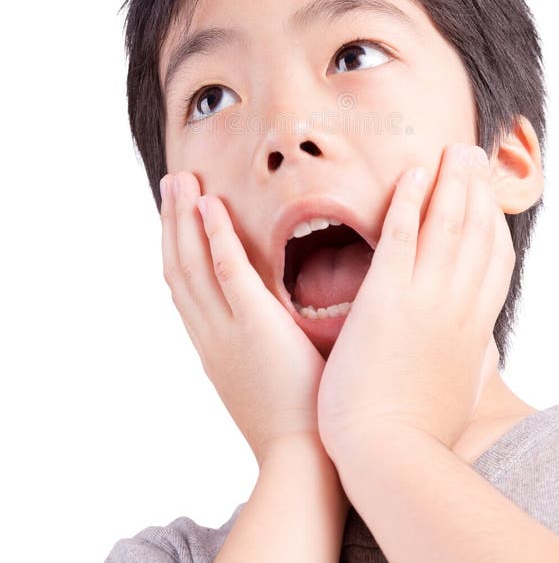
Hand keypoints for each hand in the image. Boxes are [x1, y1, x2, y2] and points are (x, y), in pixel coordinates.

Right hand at [160, 171, 328, 466]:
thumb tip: (282, 322)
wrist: (303, 462)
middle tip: (171, 183)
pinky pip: (228, 269)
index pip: (187, 289)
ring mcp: (227, 330)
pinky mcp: (254, 324)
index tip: (179, 218)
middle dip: (172, 223)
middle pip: (179, 269)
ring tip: (180, 181)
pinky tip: (209, 204)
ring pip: (193, 263)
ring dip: (184, 218)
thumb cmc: (299, 422)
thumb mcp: (267, 380)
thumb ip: (264, 346)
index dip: (179, 249)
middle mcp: (210, 335)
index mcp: (214, 348)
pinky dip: (215, 234)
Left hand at [316, 143, 511, 456]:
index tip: (489, 201)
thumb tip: (479, 353)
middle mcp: (456, 306)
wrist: (390, 456)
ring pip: (446, 225)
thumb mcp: (459, 394)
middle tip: (474, 155)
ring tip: (455, 149)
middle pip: (477, 234)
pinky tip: (413, 172)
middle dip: (477, 191)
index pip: (494, 265)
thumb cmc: (417, 435)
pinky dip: (409, 200)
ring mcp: (425, 298)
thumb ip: (469, 365)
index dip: (494, 226)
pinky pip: (401, 235)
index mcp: (472, 330)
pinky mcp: (387, 296)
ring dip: (452, 182)